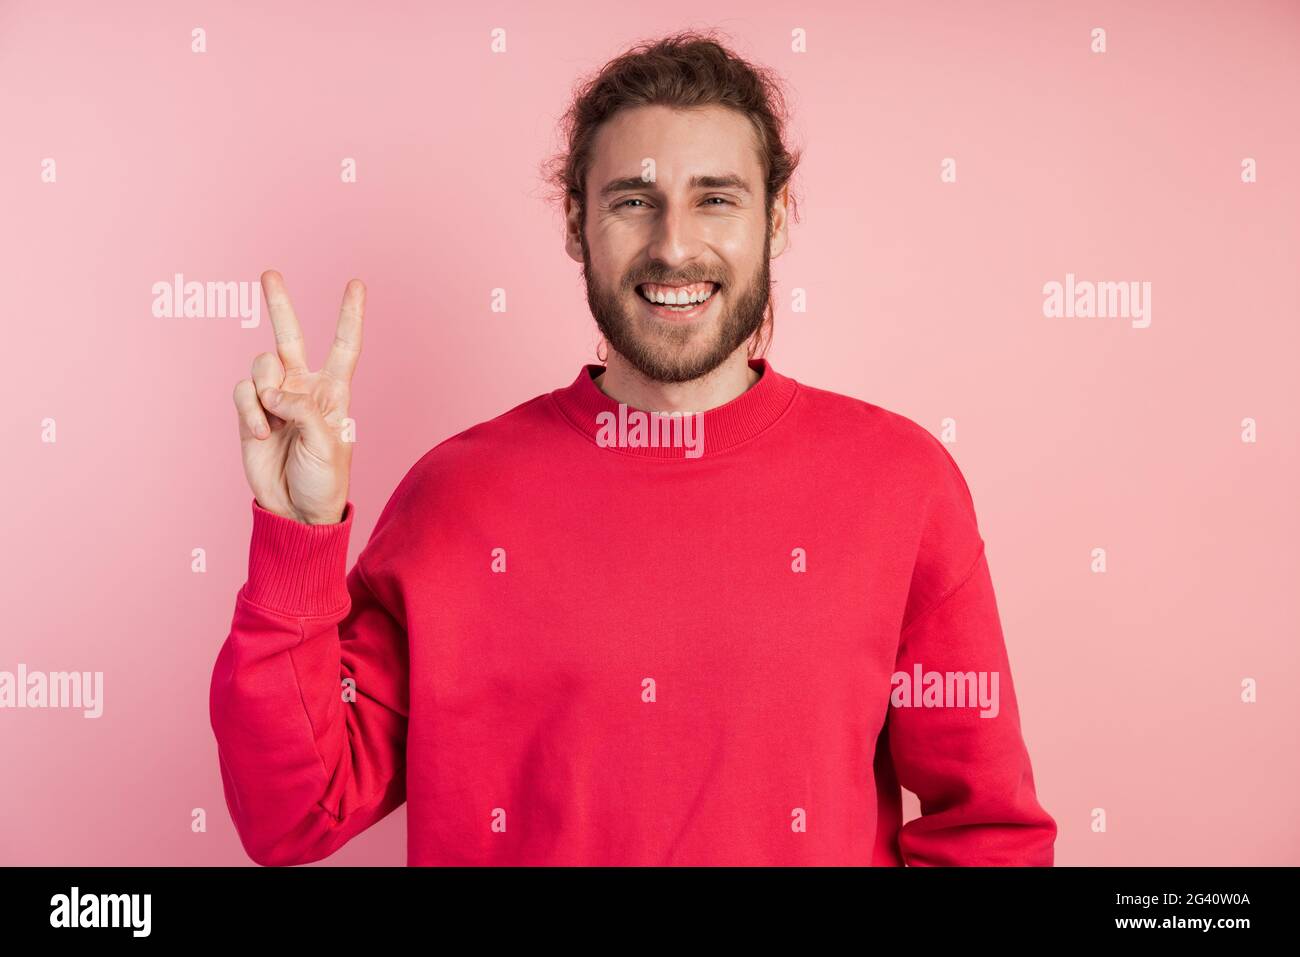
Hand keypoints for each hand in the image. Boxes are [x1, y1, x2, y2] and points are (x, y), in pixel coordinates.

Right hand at [232, 270, 363, 524]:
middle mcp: (304, 388)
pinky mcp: (251, 413)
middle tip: (269, 273)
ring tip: (273, 422)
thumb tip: (274, 391)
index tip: (355, 284)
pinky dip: (250, 410)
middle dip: (279, 305)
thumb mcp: (328, 444)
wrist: (296, 510)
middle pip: (290, 337)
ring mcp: (275, 398)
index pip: (344, 346)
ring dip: (265, 388)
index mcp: (334, 392)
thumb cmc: (324, 480)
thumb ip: (304, 410)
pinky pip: (243, 391)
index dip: (349, 316)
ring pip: (261, 364)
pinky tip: (262, 433)